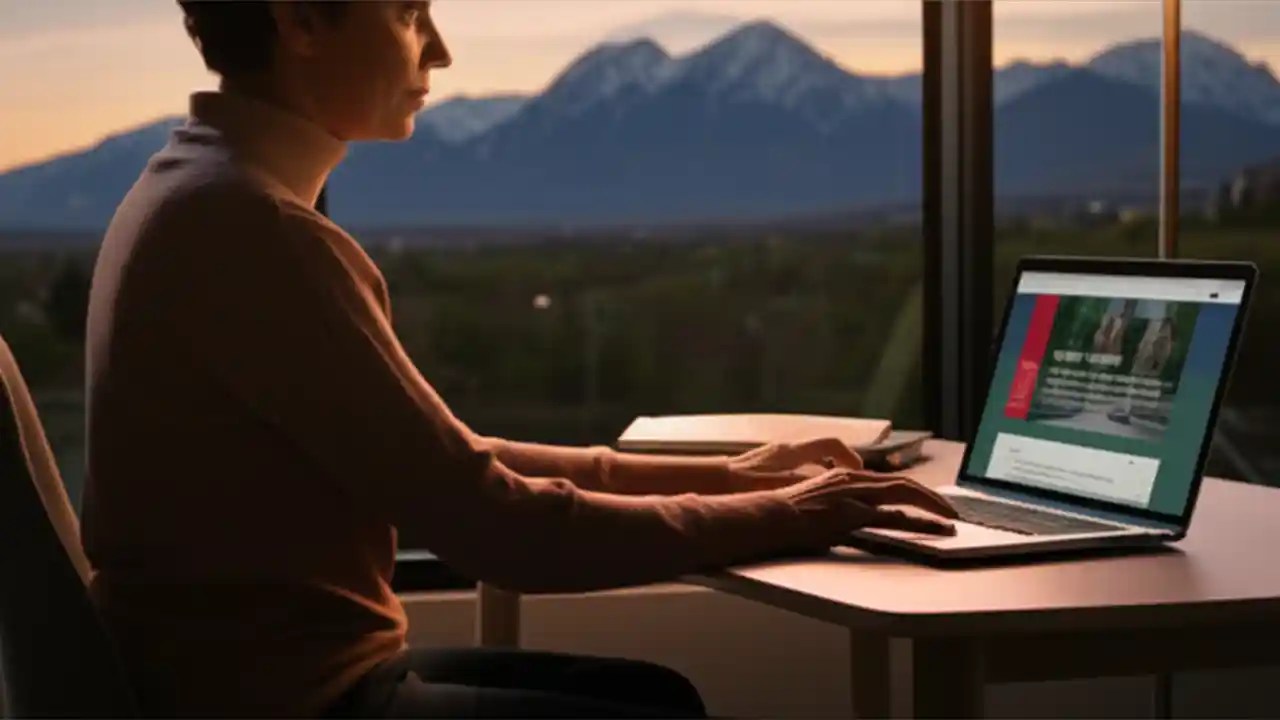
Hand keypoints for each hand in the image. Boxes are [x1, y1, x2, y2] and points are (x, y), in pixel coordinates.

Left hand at [729, 438, 864, 489]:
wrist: (712, 481)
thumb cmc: (742, 484)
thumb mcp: (779, 488)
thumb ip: (806, 486)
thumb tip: (832, 487)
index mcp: (792, 451)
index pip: (831, 444)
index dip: (850, 457)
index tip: (859, 474)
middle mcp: (786, 448)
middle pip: (823, 451)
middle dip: (840, 466)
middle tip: (850, 486)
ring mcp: (775, 455)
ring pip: (809, 460)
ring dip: (823, 473)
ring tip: (830, 494)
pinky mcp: (766, 465)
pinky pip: (796, 467)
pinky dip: (807, 477)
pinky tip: (805, 497)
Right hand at [782, 468, 958, 535]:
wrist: (767, 517)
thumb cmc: (784, 516)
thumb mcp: (817, 506)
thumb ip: (839, 508)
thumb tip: (852, 522)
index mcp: (844, 478)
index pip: (888, 482)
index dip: (913, 491)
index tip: (928, 502)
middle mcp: (853, 480)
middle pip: (903, 484)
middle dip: (930, 498)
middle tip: (950, 511)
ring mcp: (855, 495)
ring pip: (905, 494)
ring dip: (932, 507)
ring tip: (951, 521)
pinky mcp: (854, 513)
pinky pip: (895, 517)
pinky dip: (921, 522)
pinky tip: (936, 530)